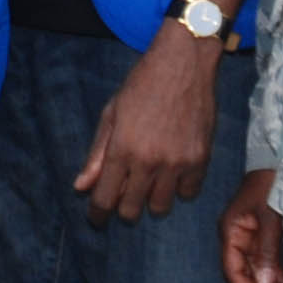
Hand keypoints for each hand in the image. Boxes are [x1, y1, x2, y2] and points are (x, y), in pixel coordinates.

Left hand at [74, 26, 219, 222]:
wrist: (184, 64)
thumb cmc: (141, 85)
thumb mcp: (111, 115)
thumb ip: (97, 154)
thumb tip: (81, 186)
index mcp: (122, 150)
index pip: (105, 198)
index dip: (98, 214)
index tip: (96, 218)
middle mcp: (150, 162)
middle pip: (132, 209)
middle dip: (122, 208)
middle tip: (122, 196)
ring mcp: (178, 163)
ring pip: (160, 207)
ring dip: (150, 201)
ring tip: (147, 184)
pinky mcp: (201, 160)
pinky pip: (188, 193)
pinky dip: (178, 189)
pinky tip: (172, 174)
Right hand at [219, 170, 282, 282]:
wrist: (280, 160)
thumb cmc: (273, 184)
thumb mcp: (271, 217)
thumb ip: (267, 250)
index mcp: (231, 232)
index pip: (234, 271)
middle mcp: (235, 238)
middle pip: (244, 275)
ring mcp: (246, 237)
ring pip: (255, 271)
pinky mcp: (259, 234)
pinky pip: (264, 261)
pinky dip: (276, 276)